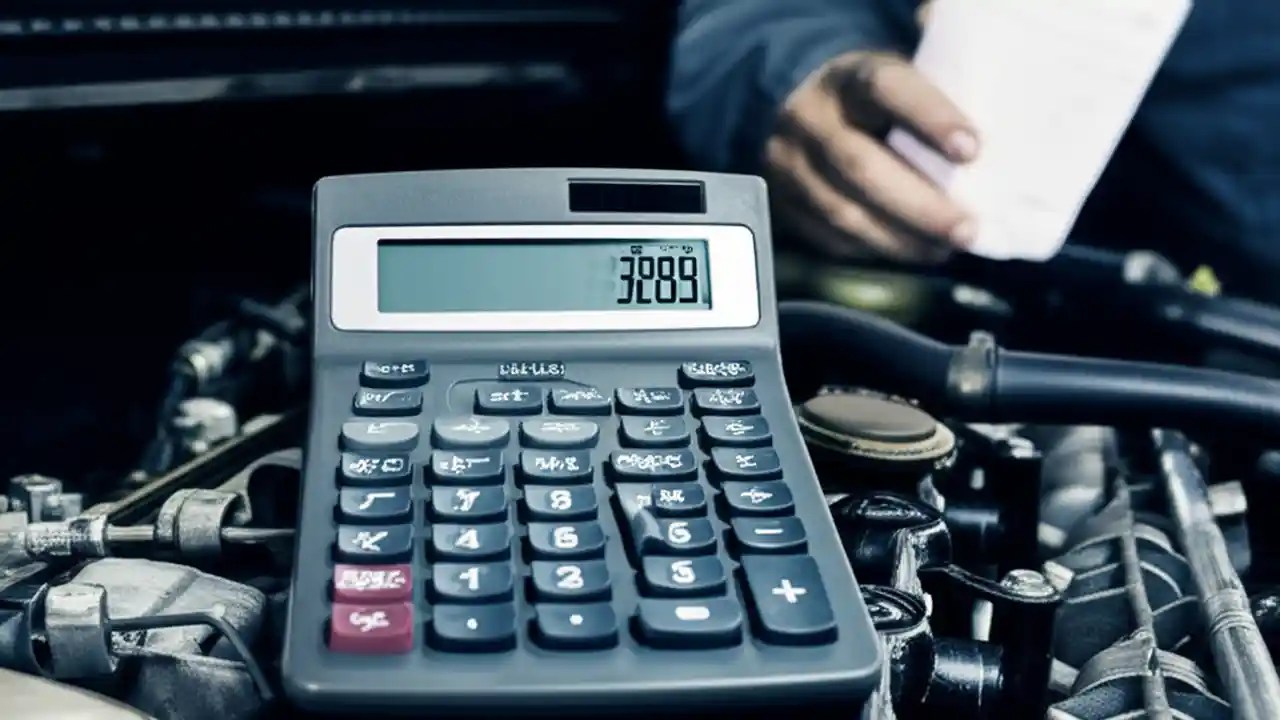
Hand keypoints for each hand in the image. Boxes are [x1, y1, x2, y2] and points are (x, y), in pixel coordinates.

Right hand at [764, 29, 977, 262]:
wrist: (788, 104)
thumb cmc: (865, 93)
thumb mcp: (891, 65)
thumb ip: (931, 53)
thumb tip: (947, 25)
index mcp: (847, 76)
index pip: (886, 89)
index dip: (930, 118)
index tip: (972, 149)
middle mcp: (810, 118)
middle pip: (860, 166)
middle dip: (919, 205)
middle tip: (966, 228)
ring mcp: (790, 164)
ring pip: (841, 210)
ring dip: (898, 237)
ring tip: (943, 247)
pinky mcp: (783, 201)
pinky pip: (827, 235)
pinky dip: (872, 249)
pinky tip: (908, 250)